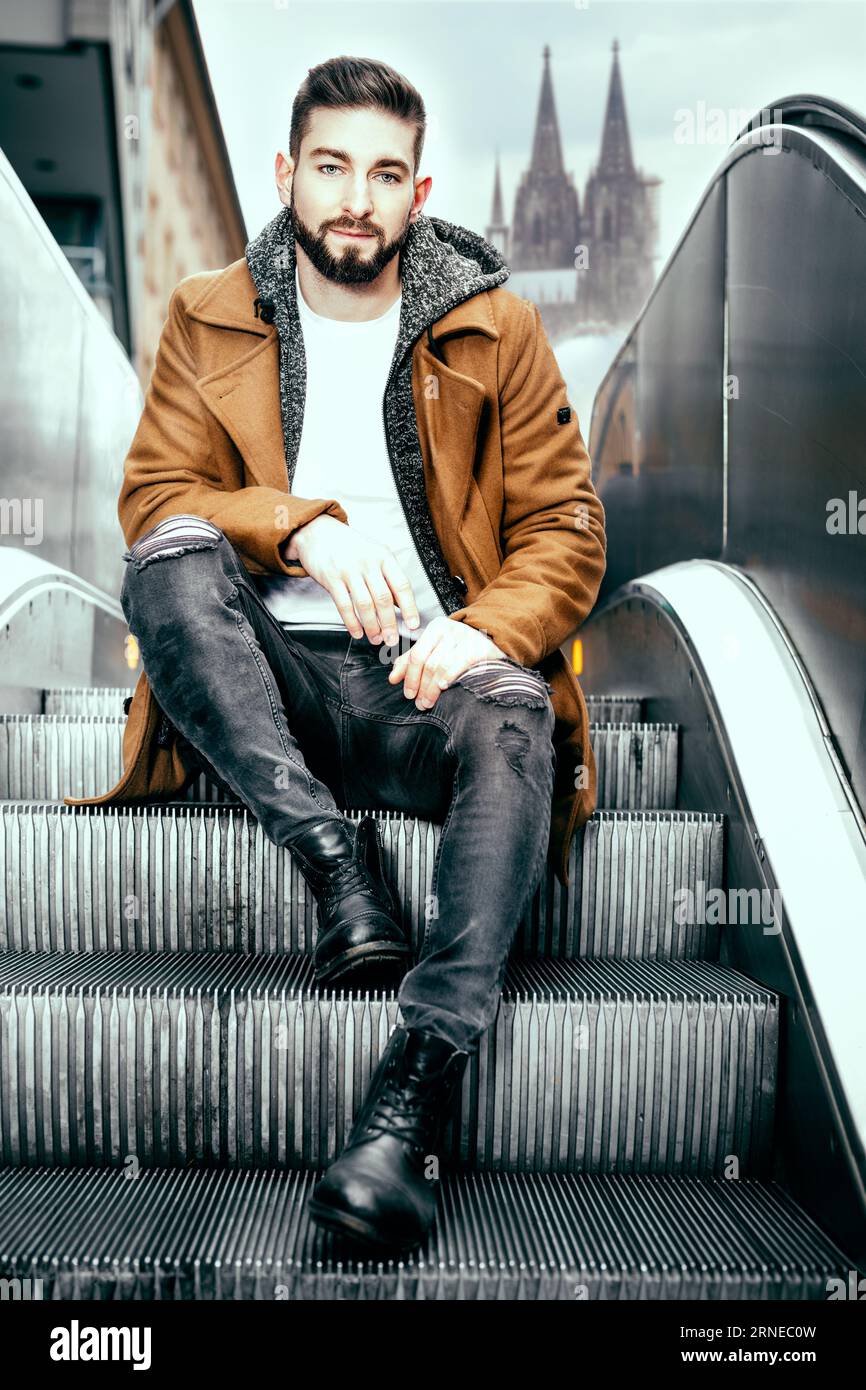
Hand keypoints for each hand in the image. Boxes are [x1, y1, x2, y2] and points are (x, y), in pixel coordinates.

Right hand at [284, 515, 420, 643]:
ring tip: (376, 638)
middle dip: (389, 623)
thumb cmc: (350, 546)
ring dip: (372, 626)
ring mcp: (349, 571)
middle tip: (392, 639)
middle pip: (383, 598)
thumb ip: (387, 576)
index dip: (409, 607)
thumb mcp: (374, 553)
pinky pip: (344, 606)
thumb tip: (401, 605)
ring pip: (364, 605)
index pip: (401, 584)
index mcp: (384, 557)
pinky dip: (352, 623)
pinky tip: (357, 632)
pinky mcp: (332, 579)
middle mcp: (368, 563)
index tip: (413, 624)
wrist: (318, 532)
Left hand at [387, 614, 506, 708]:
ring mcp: (465, 638)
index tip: (408, 693)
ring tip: (428, 702)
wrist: (495, 642)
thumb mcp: (435, 649)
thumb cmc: (461, 648)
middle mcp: (450, 630)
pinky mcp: (479, 648)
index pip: (416, 655)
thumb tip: (393, 678)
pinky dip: (448, 677)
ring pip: (440, 666)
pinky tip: (443, 687)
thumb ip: (413, 661)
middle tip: (418, 702)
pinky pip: (459, 664)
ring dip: (431, 688)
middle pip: (427, 662)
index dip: (409, 677)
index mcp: (436, 628)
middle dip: (420, 685)